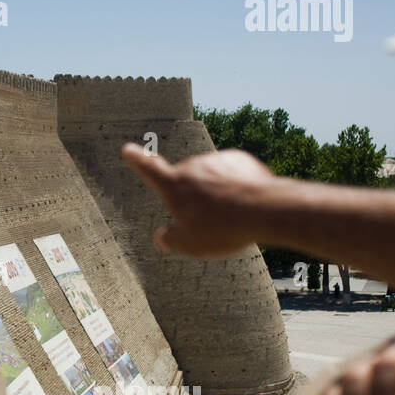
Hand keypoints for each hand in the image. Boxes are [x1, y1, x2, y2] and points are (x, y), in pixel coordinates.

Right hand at [121, 143, 276, 255]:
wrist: (266, 210)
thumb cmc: (223, 229)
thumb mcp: (191, 245)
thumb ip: (171, 240)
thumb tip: (161, 237)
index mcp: (175, 185)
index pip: (149, 168)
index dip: (137, 159)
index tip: (128, 149)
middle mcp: (192, 166)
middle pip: (187, 181)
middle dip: (194, 196)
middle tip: (210, 221)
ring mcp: (216, 160)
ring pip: (211, 177)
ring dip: (216, 191)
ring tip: (232, 215)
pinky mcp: (239, 159)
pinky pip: (231, 173)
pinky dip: (235, 185)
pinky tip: (247, 203)